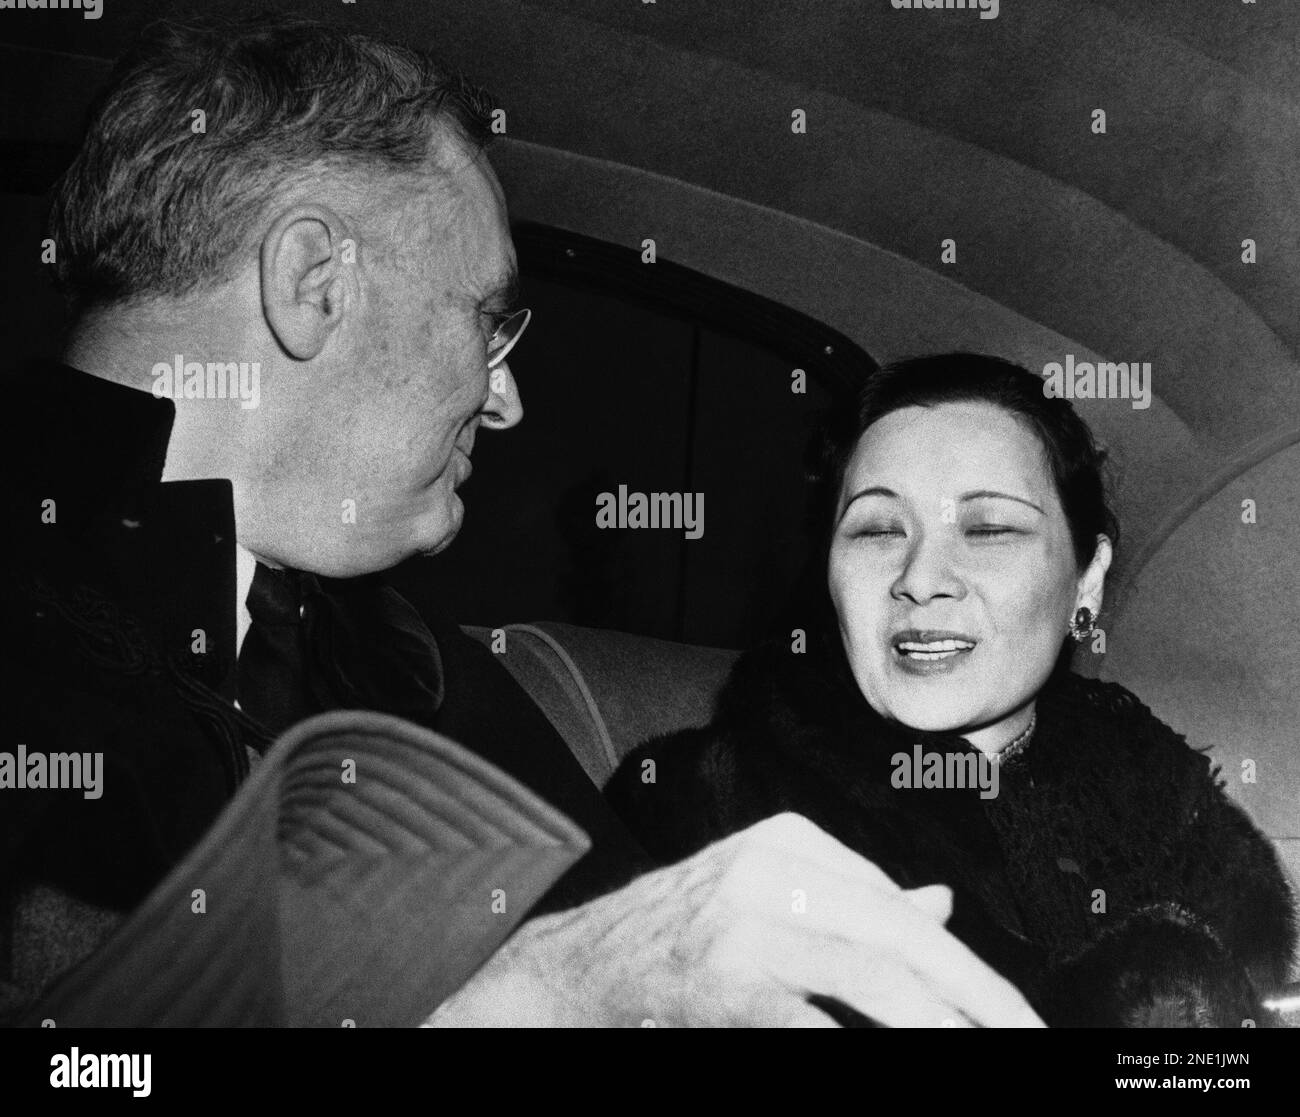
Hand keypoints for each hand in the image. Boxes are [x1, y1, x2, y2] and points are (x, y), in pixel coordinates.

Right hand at [423, 812, 1044, 1027]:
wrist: (584, 962)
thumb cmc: (683, 935)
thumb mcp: (768, 896)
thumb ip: (853, 899)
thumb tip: (941, 902)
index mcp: (789, 842)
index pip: (899, 905)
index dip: (963, 966)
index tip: (1009, 1013)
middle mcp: (772, 866)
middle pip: (903, 932)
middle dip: (979, 994)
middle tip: (1033, 1036)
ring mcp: (747, 917)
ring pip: (876, 974)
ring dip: (944, 1023)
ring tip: (994, 1048)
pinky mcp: (726, 974)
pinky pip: (817, 1020)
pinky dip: (868, 1042)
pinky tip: (917, 1051)